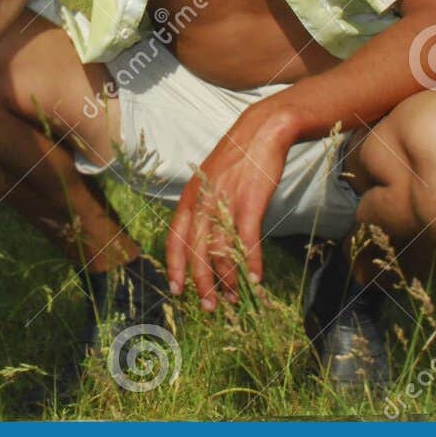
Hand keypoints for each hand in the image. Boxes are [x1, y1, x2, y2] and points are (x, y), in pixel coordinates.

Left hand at [167, 106, 296, 309]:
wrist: (261, 131)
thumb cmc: (237, 158)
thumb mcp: (210, 180)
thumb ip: (204, 206)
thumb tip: (204, 239)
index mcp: (189, 198)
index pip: (174, 239)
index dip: (175, 267)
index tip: (177, 290)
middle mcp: (202, 202)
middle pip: (196, 252)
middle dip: (201, 283)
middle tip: (208, 306)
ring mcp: (225, 203)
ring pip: (221, 251)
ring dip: (228, 279)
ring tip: (234, 298)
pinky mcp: (249, 203)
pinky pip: (247, 241)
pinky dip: (251, 263)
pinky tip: (256, 279)